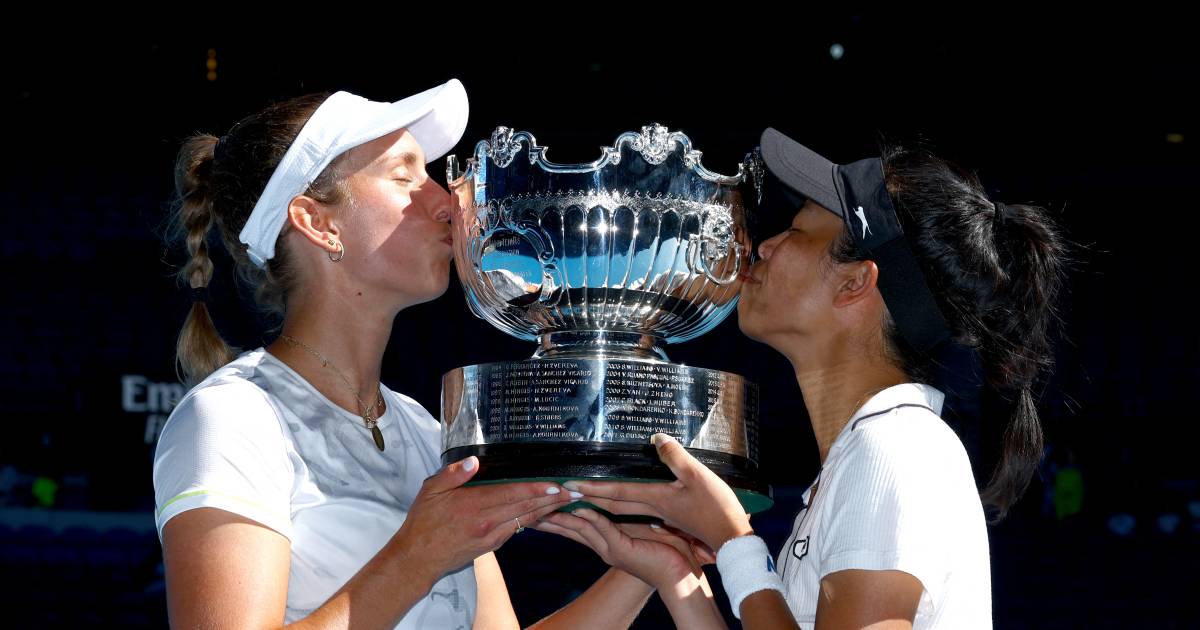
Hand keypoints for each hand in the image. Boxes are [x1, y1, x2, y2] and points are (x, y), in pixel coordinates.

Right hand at [394, 456, 572, 584]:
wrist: (419, 559)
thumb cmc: (424, 522)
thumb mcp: (430, 490)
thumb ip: (453, 474)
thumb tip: (474, 462)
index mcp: (473, 505)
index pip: (512, 494)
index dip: (536, 489)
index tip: (556, 483)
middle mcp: (487, 522)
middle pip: (526, 507)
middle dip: (552, 498)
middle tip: (575, 491)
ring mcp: (492, 535)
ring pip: (525, 519)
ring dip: (548, 509)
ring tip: (567, 500)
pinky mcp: (492, 544)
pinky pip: (517, 528)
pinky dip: (534, 519)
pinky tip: (545, 511)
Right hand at [534, 508, 707, 590]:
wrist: (681, 576)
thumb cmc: (668, 552)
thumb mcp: (645, 528)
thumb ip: (630, 516)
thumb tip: (624, 495)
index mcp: (608, 541)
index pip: (577, 526)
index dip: (558, 516)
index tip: (541, 505)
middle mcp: (605, 546)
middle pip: (570, 528)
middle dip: (549, 517)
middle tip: (528, 506)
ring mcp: (611, 549)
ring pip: (581, 528)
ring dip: (564, 514)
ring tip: (544, 503)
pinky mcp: (622, 549)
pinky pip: (602, 529)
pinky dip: (590, 518)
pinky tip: (578, 508)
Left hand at [563, 434, 753, 550]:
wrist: (731, 539)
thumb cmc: (716, 508)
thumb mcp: (697, 476)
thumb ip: (675, 457)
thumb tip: (655, 438)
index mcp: (656, 499)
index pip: (617, 492)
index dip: (593, 487)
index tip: (571, 484)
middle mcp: (654, 510)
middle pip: (615, 504)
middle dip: (591, 497)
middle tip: (568, 492)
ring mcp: (663, 517)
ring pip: (625, 510)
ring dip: (605, 503)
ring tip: (589, 496)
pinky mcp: (673, 519)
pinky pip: (640, 512)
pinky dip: (626, 506)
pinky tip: (625, 504)